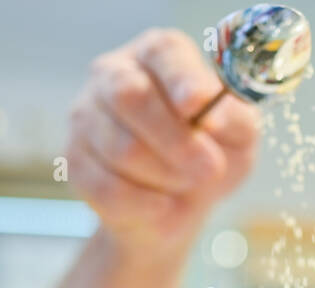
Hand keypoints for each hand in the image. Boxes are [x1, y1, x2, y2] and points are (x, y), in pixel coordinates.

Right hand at [66, 28, 260, 249]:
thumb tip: (213, 115)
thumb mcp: (239, 139)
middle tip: (210, 169)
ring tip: (185, 184)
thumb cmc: (210, 157)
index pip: (163, 53)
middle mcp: (115, 74)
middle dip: (176, 141)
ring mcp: (87, 115)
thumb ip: (235, 121)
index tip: (197, 104)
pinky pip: (107, 188)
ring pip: (122, 149)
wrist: (175, 208)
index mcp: (160, 56)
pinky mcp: (75, 160)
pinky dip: (143, 204)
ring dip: (166, 178)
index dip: (180, 78)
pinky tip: (161, 204)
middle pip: (130, 96)